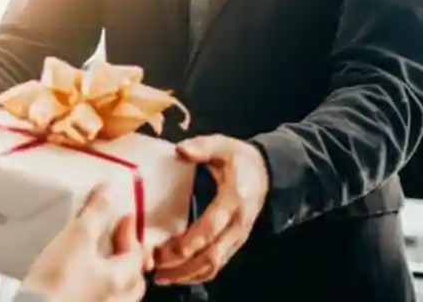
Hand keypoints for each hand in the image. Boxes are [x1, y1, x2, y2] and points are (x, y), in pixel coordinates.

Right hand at [19, 185, 148, 301]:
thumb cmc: (57, 278)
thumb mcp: (76, 237)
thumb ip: (95, 213)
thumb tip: (110, 189)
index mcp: (121, 280)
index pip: (136, 254)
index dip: (131, 233)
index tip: (124, 218)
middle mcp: (116, 299)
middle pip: (134, 280)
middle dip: (130, 260)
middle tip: (121, 243)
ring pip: (120, 295)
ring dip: (117, 277)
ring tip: (105, 263)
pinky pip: (101, 301)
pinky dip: (101, 290)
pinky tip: (87, 283)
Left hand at [153, 135, 268, 285]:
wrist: (266, 173)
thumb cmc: (240, 159)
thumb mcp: (223, 145)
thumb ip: (202, 147)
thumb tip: (181, 150)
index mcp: (233, 200)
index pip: (212, 227)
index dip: (190, 242)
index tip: (167, 249)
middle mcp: (237, 224)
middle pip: (211, 255)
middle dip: (182, 265)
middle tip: (155, 266)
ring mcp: (237, 237)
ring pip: (214, 266)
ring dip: (187, 275)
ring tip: (161, 277)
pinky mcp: (234, 244)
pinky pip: (216, 266)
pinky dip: (196, 275)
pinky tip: (176, 275)